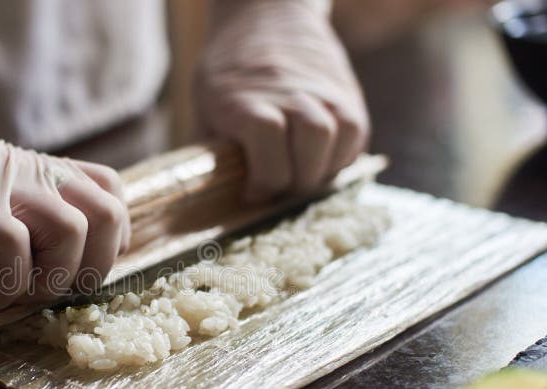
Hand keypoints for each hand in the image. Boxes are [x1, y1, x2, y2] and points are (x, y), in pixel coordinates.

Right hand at [0, 1, 129, 310]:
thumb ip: (26, 211)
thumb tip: (47, 265)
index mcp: (46, 170)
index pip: (112, 192)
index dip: (112, 237)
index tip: (84, 265)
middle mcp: (37, 175)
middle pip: (109, 214)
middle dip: (95, 267)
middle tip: (56, 288)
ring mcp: (6, 188)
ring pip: (73, 232)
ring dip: (52, 281)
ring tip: (19, 293)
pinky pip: (14, 250)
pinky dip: (9, 286)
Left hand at [197, 0, 369, 202]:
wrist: (264, 15)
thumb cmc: (227, 72)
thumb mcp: (203, 107)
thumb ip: (209, 151)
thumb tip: (209, 197)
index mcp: (245, 98)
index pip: (267, 138)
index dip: (263, 179)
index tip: (252, 195)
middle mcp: (289, 90)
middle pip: (311, 142)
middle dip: (296, 182)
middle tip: (280, 192)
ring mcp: (322, 89)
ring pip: (341, 134)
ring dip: (323, 169)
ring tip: (302, 178)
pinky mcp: (346, 91)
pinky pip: (356, 131)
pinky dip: (343, 156)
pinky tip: (321, 162)